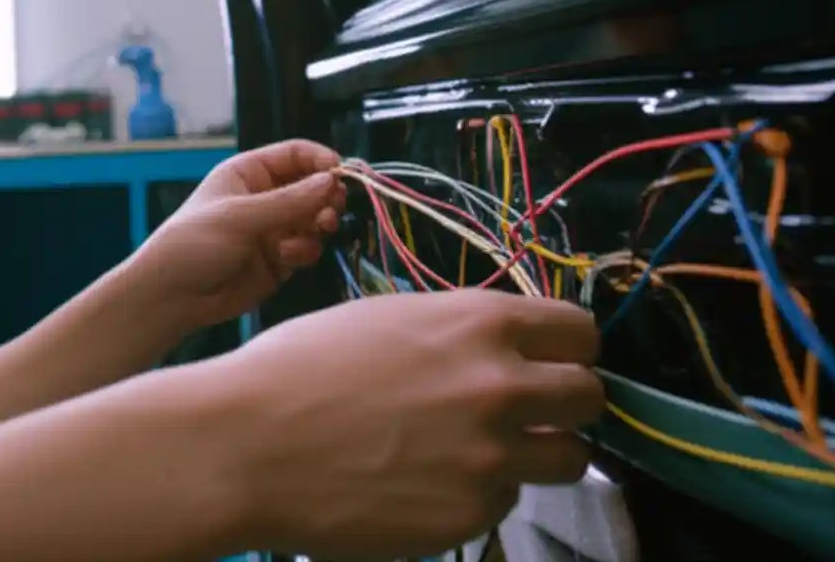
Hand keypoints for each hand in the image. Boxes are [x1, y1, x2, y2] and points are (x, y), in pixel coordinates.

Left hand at [131, 140, 345, 325]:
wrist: (172, 297)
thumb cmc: (193, 243)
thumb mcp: (240, 216)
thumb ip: (289, 201)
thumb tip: (331, 181)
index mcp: (249, 173)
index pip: (295, 155)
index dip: (321, 161)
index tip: (341, 173)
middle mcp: (265, 197)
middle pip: (313, 186)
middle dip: (327, 196)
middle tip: (332, 210)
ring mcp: (274, 229)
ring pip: (316, 219)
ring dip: (319, 224)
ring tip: (317, 231)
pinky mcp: (281, 259)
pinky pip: (308, 248)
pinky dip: (306, 251)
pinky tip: (287, 257)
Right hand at [219, 290, 602, 557]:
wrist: (245, 445)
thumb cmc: (298, 369)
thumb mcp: (386, 318)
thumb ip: (457, 331)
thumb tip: (498, 348)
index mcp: (480, 323)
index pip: (580, 331)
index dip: (568, 348)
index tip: (552, 362)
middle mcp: (501, 387)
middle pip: (589, 397)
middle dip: (564, 404)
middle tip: (526, 414)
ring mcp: (490, 457)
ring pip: (566, 458)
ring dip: (535, 454)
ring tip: (479, 454)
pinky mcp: (468, 516)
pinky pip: (504, 502)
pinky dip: (477, 494)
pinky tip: (424, 483)